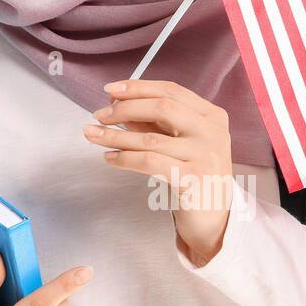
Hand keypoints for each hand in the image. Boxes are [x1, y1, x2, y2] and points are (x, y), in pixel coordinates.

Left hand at [84, 78, 234, 265]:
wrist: (213, 218)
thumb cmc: (192, 173)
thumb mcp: (176, 141)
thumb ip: (152, 122)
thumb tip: (115, 102)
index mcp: (212, 115)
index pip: (171, 91)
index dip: (138, 87)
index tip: (109, 90)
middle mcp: (213, 132)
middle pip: (162, 107)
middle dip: (125, 108)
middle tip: (99, 114)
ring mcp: (205, 155)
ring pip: (151, 138)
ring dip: (115, 135)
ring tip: (92, 134)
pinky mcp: (193, 179)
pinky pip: (149, 162)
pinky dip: (124, 158)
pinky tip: (109, 157)